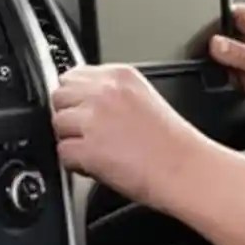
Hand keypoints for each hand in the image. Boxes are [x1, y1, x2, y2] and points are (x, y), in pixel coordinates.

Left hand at [50, 65, 215, 209]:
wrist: (187, 169)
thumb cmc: (174, 143)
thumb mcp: (145, 98)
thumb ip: (113, 92)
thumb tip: (85, 100)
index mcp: (120, 75)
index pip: (73, 75)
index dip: (76, 98)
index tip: (84, 111)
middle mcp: (104, 92)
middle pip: (59, 96)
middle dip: (70, 116)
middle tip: (89, 133)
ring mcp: (94, 119)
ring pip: (58, 124)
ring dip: (72, 139)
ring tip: (96, 150)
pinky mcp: (88, 148)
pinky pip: (63, 153)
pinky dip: (76, 164)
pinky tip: (98, 165)